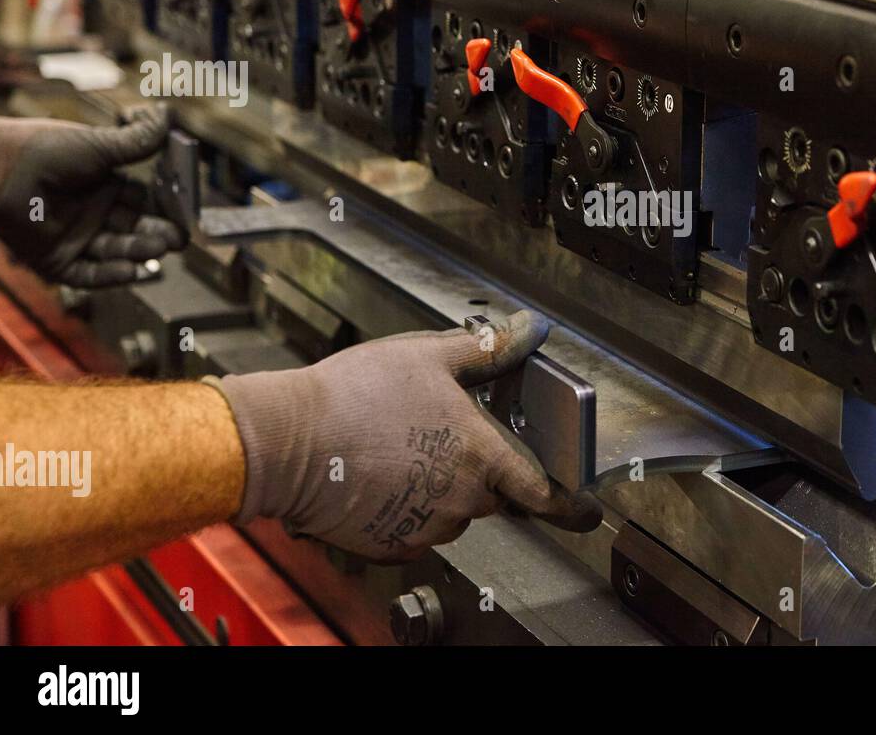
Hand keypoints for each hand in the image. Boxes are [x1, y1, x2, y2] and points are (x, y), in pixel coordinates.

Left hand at [0, 105, 184, 285]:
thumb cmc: (43, 149)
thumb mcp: (100, 144)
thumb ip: (139, 138)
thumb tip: (168, 113)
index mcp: (104, 186)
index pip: (145, 203)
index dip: (166, 210)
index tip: (186, 215)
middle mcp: (92, 214)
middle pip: (136, 230)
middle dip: (159, 235)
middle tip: (179, 239)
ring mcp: (75, 239)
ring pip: (117, 252)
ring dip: (140, 252)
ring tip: (158, 247)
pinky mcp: (55, 262)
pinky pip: (89, 276)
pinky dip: (112, 276)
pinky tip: (133, 271)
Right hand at [209, 310, 601, 561]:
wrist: (288, 441)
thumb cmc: (353, 396)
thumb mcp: (428, 355)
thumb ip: (488, 349)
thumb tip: (529, 330)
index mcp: (479, 453)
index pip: (539, 489)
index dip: (568, 502)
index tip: (586, 511)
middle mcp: (461, 497)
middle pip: (490, 494)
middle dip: (474, 471)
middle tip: (434, 440)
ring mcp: (427, 525)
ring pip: (452, 512)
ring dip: (438, 490)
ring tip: (397, 452)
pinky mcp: (393, 544)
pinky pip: (416, 531)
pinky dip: (406, 510)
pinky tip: (380, 478)